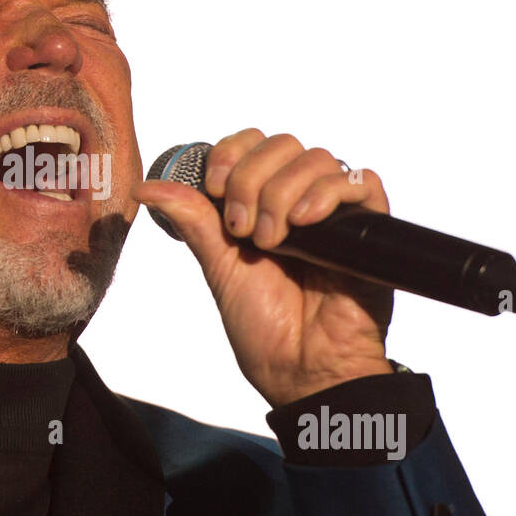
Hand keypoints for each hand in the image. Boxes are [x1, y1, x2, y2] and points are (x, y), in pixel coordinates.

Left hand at [132, 129, 394, 407]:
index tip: (213, 189)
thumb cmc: (265, 329)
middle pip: (282, 144)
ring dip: (283, 193)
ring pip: (317, 158)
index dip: (231, 153)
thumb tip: (146, 187)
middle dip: (252, 180)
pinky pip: (361, 182)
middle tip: (243, 229)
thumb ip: (192, 221)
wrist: (302, 372)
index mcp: (263, 204)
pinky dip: (329, 192)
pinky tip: (306, 221)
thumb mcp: (219, 267)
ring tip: (273, 241)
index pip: (253, 143)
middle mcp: (299, 201)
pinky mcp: (369, 230)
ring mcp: (335, 215)